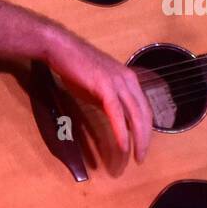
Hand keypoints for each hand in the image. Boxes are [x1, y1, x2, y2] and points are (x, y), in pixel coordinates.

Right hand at [44, 28, 151, 162]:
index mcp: (130, 80)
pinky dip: (121, 132)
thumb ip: (112, 103)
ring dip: (137, 140)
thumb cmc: (77, 67)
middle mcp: (129, 80)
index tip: (142, 146)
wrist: (61, 49)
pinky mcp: (105, 87)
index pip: (144, 109)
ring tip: (135, 157)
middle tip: (141, 158)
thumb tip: (120, 122)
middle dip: (145, 139)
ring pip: (135, 116)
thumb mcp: (99, 87)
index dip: (145, 130)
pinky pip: (117, 114)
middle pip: (144, 115)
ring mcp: (118, 83)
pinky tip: (123, 146)